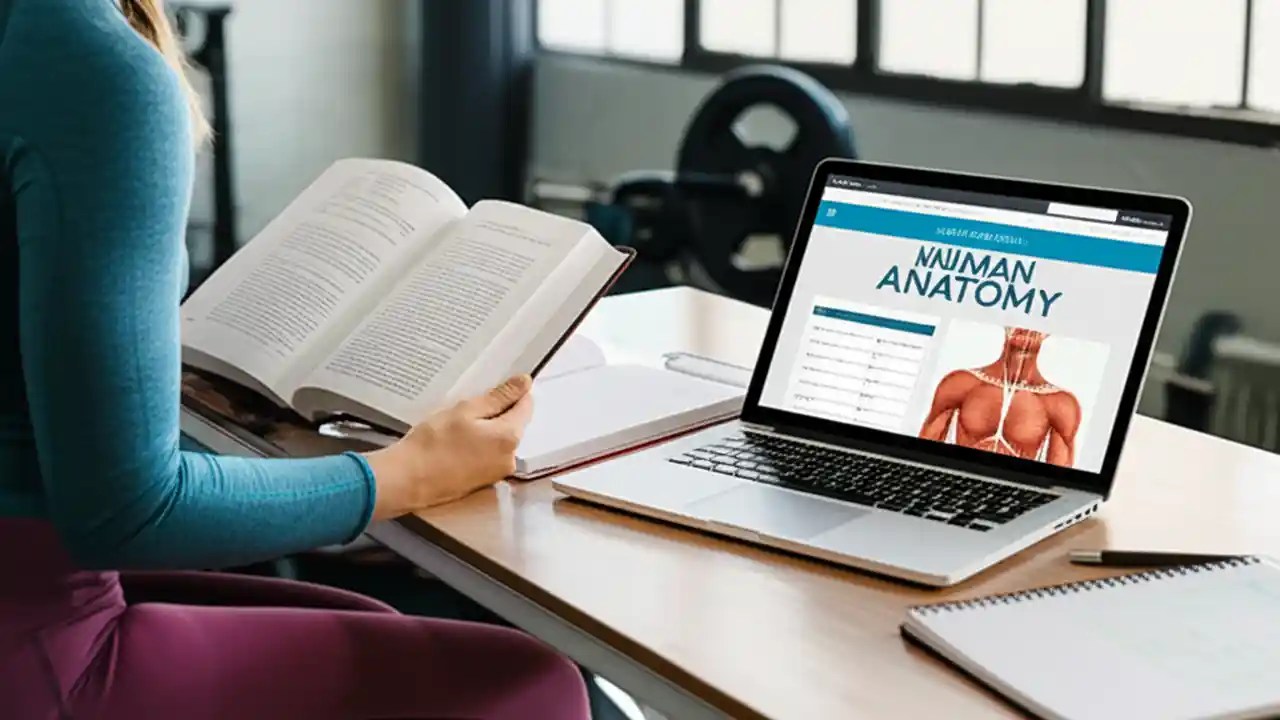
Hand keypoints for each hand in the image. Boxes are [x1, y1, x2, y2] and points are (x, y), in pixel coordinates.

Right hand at [363, 375, 533, 519]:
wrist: (408, 480)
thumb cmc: (434, 441)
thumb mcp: (466, 411)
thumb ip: (499, 397)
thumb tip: (525, 382)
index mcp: (510, 437)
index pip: (526, 406)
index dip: (514, 393)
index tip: (496, 387)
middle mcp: (511, 458)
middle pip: (515, 425)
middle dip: (498, 413)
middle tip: (468, 409)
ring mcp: (498, 473)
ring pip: (501, 441)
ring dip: (487, 430)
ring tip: (459, 427)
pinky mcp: (484, 482)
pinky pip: (490, 456)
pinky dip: (480, 447)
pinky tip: (458, 443)